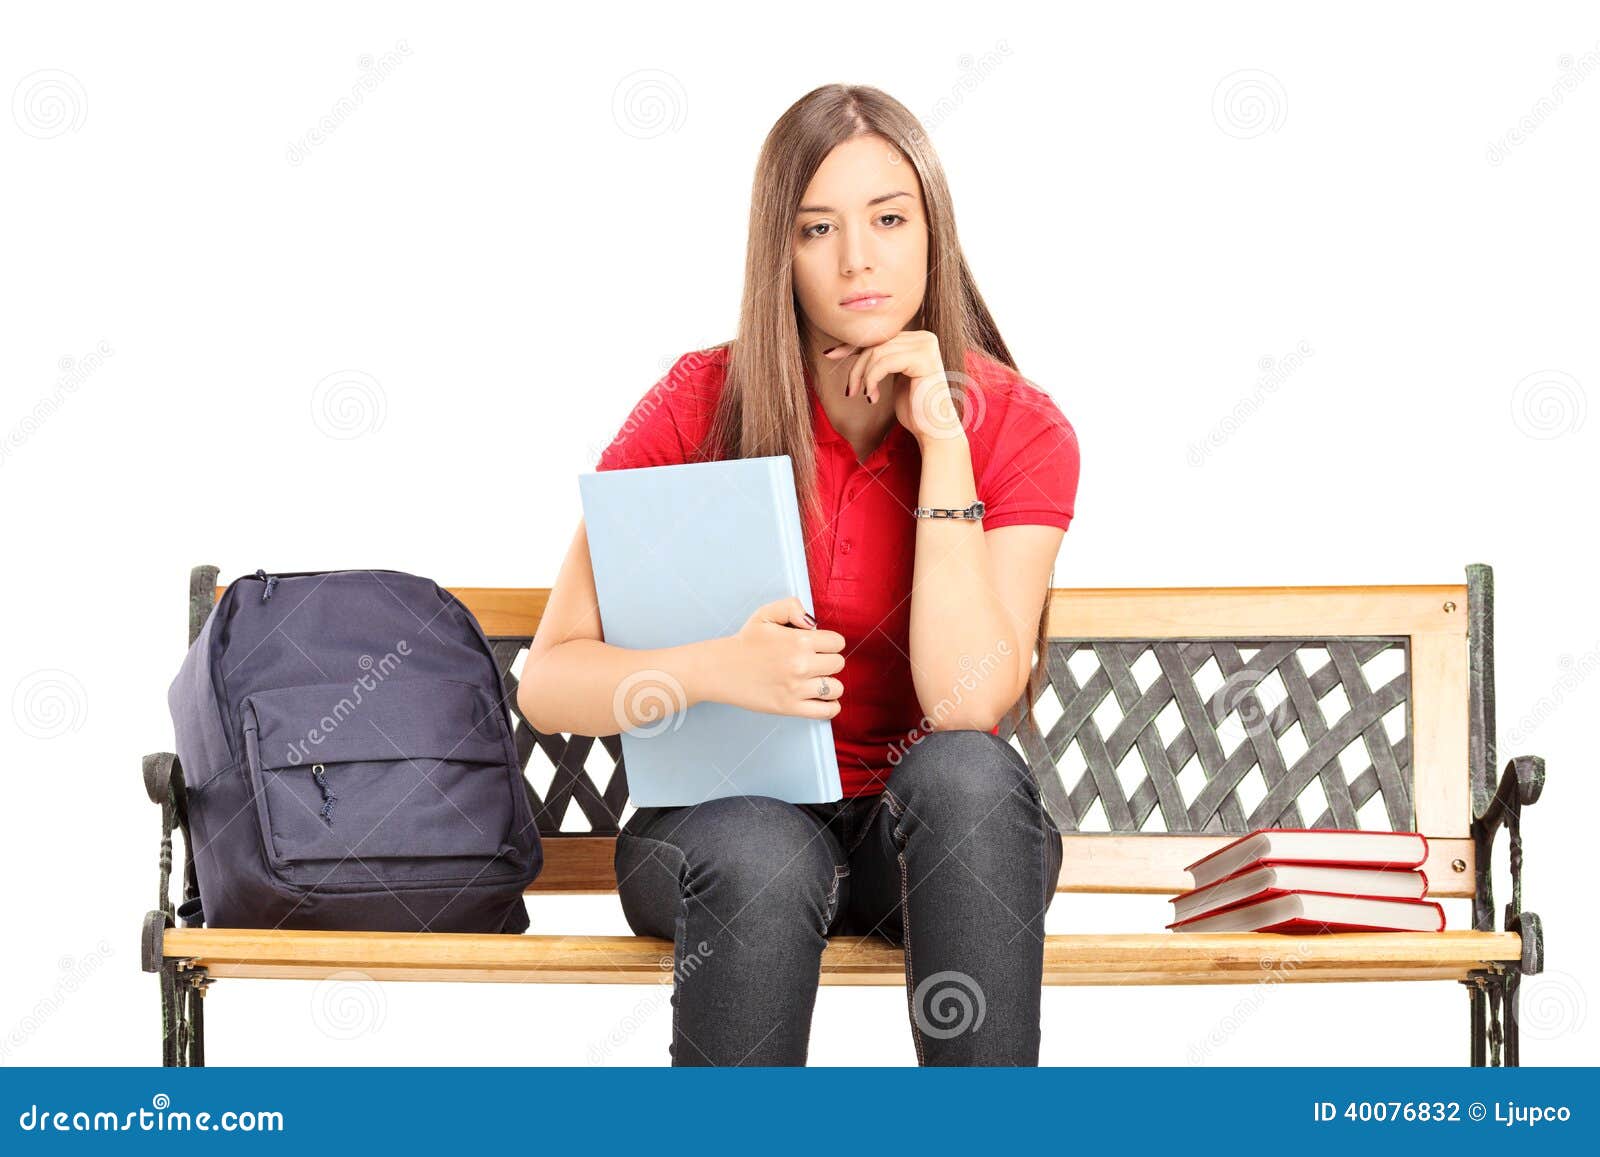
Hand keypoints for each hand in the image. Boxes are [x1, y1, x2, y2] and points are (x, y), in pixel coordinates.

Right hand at [718, 597, 845, 718]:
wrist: (721, 669)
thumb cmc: (745, 642)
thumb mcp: (765, 614)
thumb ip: (792, 607)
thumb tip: (813, 622)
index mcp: (799, 641)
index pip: (837, 643)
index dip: (829, 643)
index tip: (817, 646)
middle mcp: (801, 665)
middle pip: (838, 664)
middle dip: (828, 660)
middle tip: (812, 662)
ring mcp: (796, 688)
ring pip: (836, 687)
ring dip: (829, 683)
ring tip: (815, 680)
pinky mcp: (790, 707)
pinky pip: (827, 710)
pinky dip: (830, 705)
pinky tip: (821, 698)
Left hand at [823, 330, 963, 442]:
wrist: (933, 429)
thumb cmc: (913, 407)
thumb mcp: (891, 376)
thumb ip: (879, 358)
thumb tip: (844, 347)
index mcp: (918, 338)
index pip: (878, 336)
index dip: (852, 345)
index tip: (830, 354)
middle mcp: (925, 337)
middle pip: (876, 343)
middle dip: (856, 367)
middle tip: (849, 391)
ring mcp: (926, 346)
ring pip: (877, 352)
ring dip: (863, 376)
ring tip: (863, 395)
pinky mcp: (923, 359)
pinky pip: (883, 362)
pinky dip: (871, 380)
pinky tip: (873, 398)